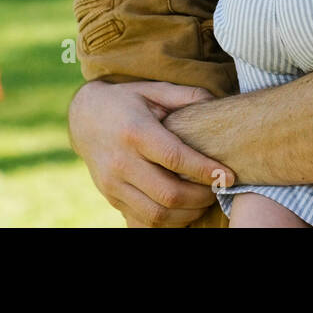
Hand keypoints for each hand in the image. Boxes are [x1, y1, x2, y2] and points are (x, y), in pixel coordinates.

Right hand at [68, 79, 235, 226]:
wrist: (84, 117)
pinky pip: (141, 221)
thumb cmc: (126, 101)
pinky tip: (182, 210)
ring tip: (203, 201)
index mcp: (135, 132)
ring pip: (156, 215)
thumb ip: (185, 96)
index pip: (175, 158)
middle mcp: (121, 162)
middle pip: (168, 194)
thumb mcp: (153, 89)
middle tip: (218, 190)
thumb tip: (216, 103)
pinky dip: (167, 223)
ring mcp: (113, 184)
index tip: (228, 176)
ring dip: (187, 214)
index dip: (205, 170)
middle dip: (201, 197)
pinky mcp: (111, 197)